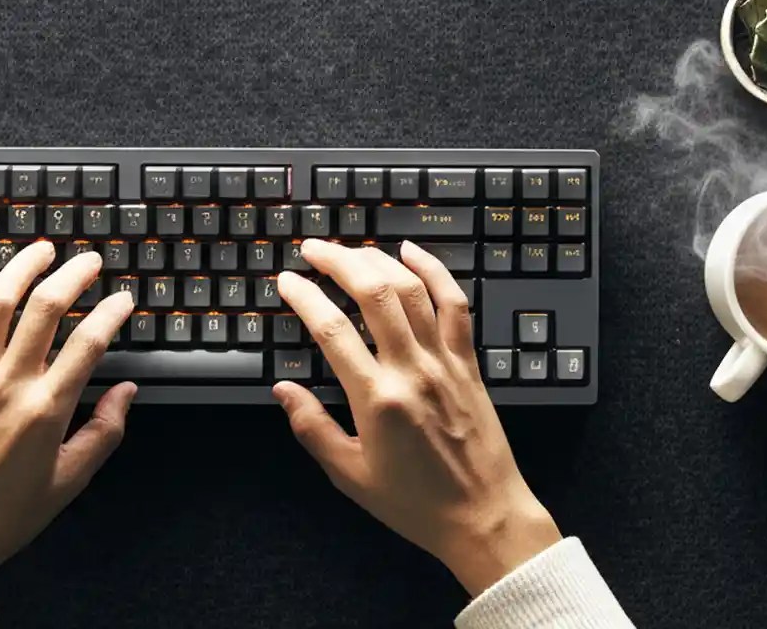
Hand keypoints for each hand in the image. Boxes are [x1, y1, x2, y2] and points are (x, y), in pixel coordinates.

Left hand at [0, 242, 136, 592]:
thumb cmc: (5, 515)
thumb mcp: (69, 480)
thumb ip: (105, 432)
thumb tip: (127, 392)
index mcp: (47, 410)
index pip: (89, 342)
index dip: (112, 312)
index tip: (123, 300)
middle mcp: (8, 384)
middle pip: (46, 308)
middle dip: (74, 274)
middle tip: (90, 261)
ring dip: (23, 267)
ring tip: (43, 249)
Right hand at [274, 239, 561, 595]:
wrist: (484, 516)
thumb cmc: (416, 504)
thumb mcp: (350, 475)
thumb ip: (312, 429)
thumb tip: (283, 390)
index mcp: (377, 400)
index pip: (331, 330)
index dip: (304, 297)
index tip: (287, 281)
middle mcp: (411, 371)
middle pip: (373, 293)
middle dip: (337, 262)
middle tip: (312, 249)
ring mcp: (444, 362)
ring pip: (411, 290)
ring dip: (377, 260)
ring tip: (351, 250)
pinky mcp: (469, 362)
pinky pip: (455, 304)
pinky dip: (434, 270)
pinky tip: (412, 252)